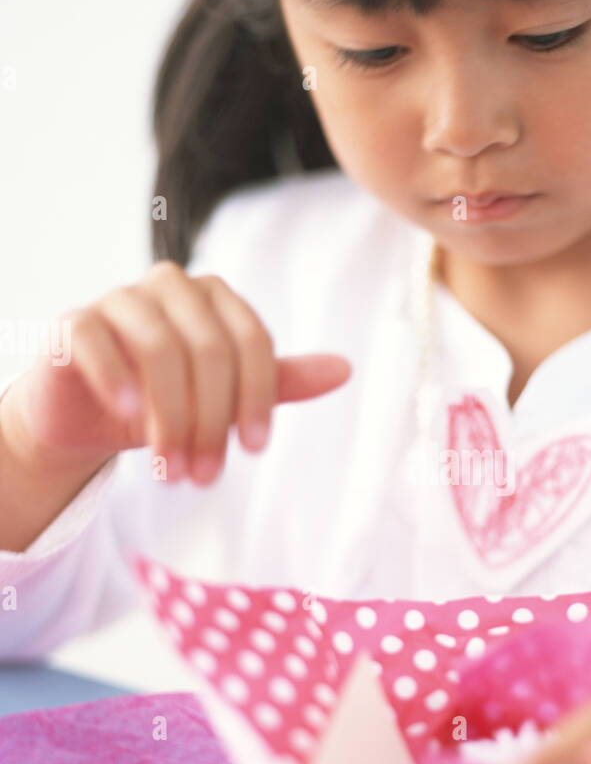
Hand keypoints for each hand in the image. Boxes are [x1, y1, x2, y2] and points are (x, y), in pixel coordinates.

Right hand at [1, 262, 351, 483]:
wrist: (85, 418)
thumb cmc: (162, 402)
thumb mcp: (223, 398)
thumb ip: (278, 382)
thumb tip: (345, 369)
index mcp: (214, 296)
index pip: (251, 340)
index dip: (258, 397)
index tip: (253, 450)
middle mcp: (169, 286)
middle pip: (210, 349)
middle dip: (211, 420)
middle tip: (206, 476)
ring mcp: (118, 299)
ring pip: (159, 349)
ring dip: (170, 418)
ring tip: (172, 471)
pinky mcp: (73, 322)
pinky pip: (97, 340)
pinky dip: (116, 377)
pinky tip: (127, 414)